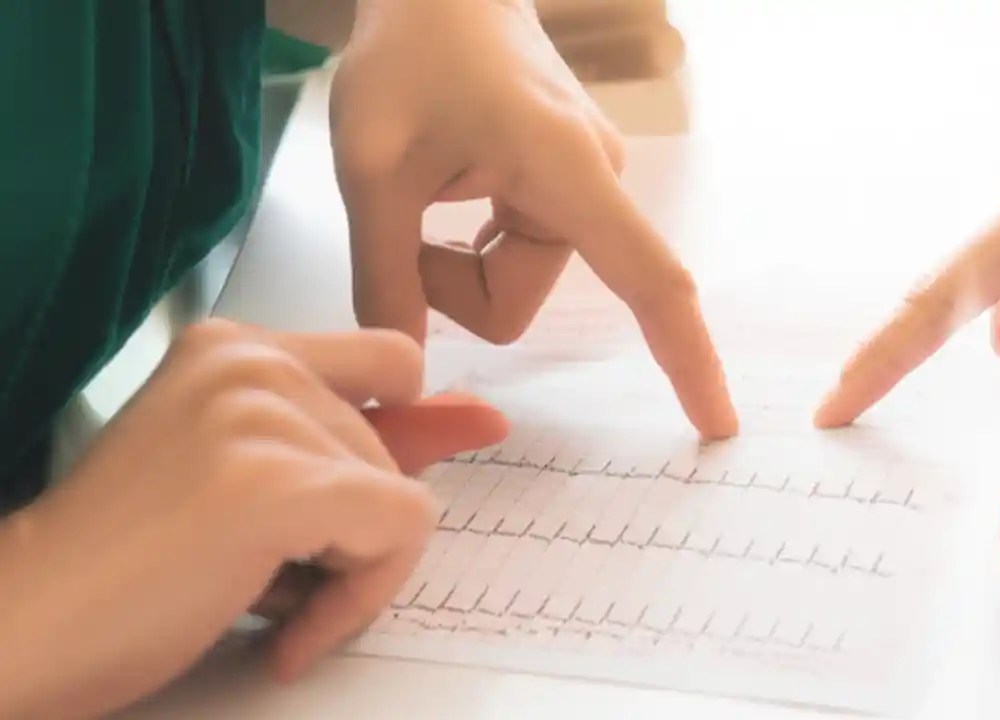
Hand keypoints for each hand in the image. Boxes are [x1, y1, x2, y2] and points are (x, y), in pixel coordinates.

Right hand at [0, 320, 507, 718]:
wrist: (27, 621)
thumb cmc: (122, 563)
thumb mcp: (242, 476)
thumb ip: (352, 440)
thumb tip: (484, 417)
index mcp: (234, 347)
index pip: (390, 359)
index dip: (404, 430)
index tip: (372, 494)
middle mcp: (252, 359)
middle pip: (397, 445)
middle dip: (355, 531)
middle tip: (279, 584)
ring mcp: (261, 414)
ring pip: (404, 495)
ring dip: (352, 573)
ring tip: (268, 605)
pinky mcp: (277, 483)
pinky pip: (400, 531)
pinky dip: (359, 598)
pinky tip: (289, 633)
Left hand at [331, 0, 736, 438]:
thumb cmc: (409, 54)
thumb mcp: (371, 168)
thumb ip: (384, 278)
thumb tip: (404, 378)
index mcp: (570, 173)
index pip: (650, 281)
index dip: (686, 359)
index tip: (717, 425)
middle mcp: (597, 183)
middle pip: (519, 301)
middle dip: (450, 284)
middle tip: (400, 211)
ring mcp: (585, 185)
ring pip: (511, 282)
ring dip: (453, 260)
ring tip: (424, 182)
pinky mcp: (566, 186)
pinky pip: (516, 253)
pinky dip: (469, 242)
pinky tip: (448, 181)